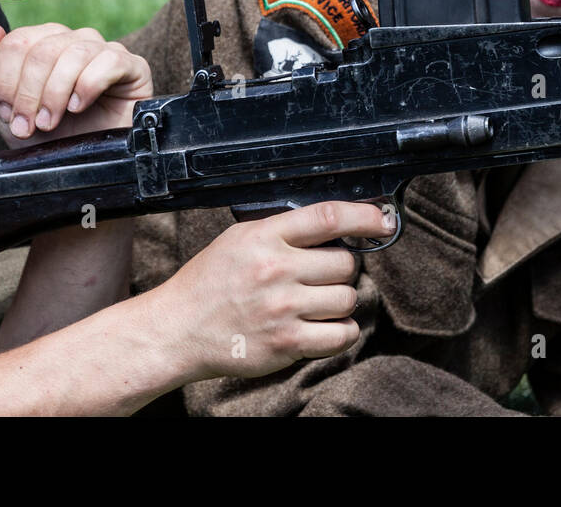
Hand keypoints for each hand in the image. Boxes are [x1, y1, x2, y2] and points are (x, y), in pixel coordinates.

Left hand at [0, 23, 152, 146]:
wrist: (84, 167)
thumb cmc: (47, 134)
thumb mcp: (2, 105)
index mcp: (43, 42)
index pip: (16, 42)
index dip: (6, 81)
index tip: (9, 114)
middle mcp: (74, 40)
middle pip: (41, 49)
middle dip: (28, 94)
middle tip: (28, 126)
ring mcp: (105, 50)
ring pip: (72, 54)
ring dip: (54, 95)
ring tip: (50, 122)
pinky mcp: (133, 66)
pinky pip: (108, 61)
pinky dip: (87, 86)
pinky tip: (79, 107)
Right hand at [148, 202, 393, 382]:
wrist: (178, 330)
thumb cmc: (209, 283)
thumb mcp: (240, 239)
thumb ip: (283, 231)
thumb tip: (335, 226)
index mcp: (264, 237)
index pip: (327, 218)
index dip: (363, 216)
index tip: (382, 220)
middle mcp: (276, 270)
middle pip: (346, 263)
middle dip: (341, 269)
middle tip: (320, 275)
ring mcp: (282, 309)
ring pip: (347, 298)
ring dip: (339, 301)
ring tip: (314, 302)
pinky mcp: (286, 343)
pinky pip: (341, 335)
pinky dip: (340, 331)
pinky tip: (322, 325)